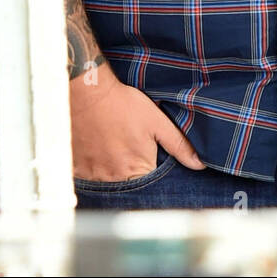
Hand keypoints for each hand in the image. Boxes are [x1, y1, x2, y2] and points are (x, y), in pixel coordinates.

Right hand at [69, 69, 203, 181]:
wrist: (88, 95)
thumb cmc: (125, 106)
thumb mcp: (158, 123)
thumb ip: (179, 146)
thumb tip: (200, 165)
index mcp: (136, 169)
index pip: (150, 182)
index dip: (153, 167)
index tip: (148, 152)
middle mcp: (113, 179)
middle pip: (128, 183)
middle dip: (133, 169)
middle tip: (129, 144)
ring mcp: (92, 176)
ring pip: (108, 180)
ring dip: (114, 168)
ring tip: (115, 143)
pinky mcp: (76, 169)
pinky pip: (89, 176)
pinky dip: (96, 165)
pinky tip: (99, 147)